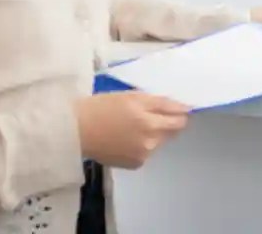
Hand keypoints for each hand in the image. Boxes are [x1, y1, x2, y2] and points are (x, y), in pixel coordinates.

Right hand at [74, 92, 188, 168]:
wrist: (76, 130)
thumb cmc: (103, 107)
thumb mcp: (134, 97)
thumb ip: (162, 104)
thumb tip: (185, 109)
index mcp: (151, 125)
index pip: (180, 121)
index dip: (178, 113)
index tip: (171, 108)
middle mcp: (151, 144)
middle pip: (171, 133)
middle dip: (164, 123)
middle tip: (144, 114)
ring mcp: (142, 157)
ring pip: (158, 142)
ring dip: (152, 134)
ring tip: (130, 126)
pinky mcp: (133, 165)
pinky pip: (146, 152)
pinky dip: (141, 145)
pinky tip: (125, 138)